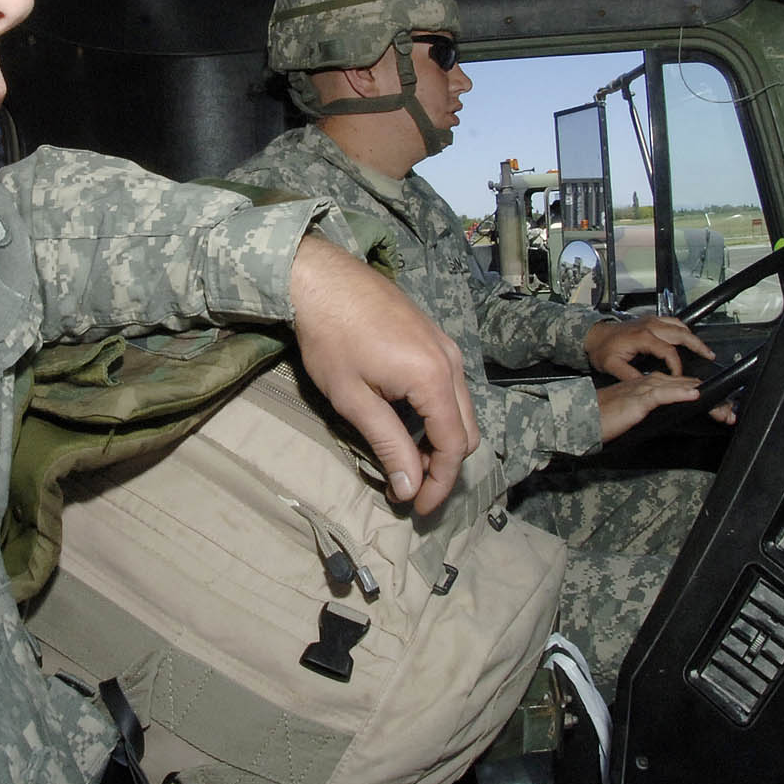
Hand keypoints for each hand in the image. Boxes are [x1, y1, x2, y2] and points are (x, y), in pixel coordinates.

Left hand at [289, 236, 478, 513]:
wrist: (318, 276)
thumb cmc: (329, 337)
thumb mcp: (354, 399)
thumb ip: (388, 443)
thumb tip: (409, 487)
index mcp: (434, 379)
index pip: (453, 447)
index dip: (440, 484)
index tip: (417, 508)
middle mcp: (451, 361)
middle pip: (465, 430)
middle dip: (443, 465)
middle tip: (410, 486)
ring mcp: (445, 344)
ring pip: (460, 407)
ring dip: (440, 439)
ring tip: (406, 459)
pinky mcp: (432, 335)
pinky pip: (448, 384)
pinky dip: (435, 412)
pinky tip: (405, 420)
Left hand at [583, 314, 714, 379]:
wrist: (593, 335)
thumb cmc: (601, 350)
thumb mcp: (612, 366)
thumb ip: (630, 376)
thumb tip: (648, 385)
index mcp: (642, 337)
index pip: (668, 352)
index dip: (676, 366)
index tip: (679, 378)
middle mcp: (650, 326)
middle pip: (681, 333)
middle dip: (697, 345)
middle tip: (710, 356)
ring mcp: (651, 320)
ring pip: (679, 325)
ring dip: (693, 336)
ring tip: (704, 349)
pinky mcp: (650, 320)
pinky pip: (672, 321)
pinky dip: (684, 329)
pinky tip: (689, 338)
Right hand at [596, 372, 737, 440]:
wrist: (578, 417)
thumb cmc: (599, 419)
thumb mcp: (629, 416)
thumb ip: (646, 413)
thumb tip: (663, 420)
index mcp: (644, 386)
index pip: (679, 387)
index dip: (700, 396)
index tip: (720, 409)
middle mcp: (646, 383)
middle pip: (685, 386)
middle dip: (710, 399)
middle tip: (731, 411)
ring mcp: (641, 389)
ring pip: (678, 388)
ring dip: (703, 397)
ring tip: (725, 408)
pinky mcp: (636, 399)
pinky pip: (661, 394)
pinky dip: (679, 393)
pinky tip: (694, 395)